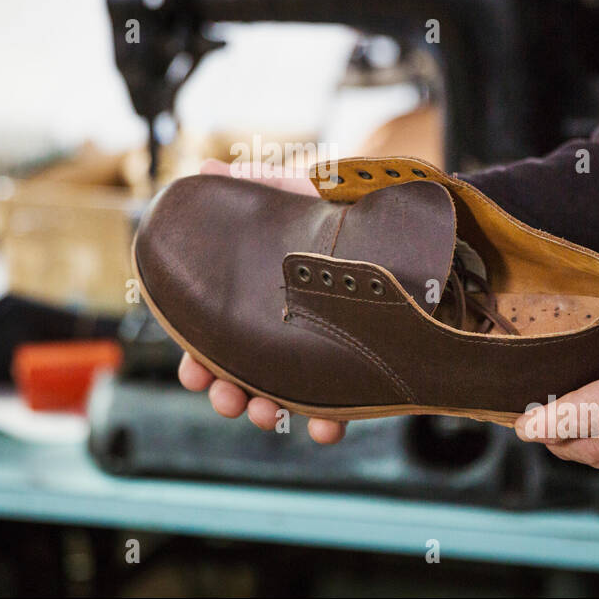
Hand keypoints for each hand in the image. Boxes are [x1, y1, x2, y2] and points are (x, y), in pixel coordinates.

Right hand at [173, 159, 348, 443]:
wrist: (405, 231)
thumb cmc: (340, 214)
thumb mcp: (295, 197)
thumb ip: (253, 187)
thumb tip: (206, 169)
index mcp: (255, 300)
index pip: (215, 338)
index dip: (197, 359)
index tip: (192, 372)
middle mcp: (281, 332)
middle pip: (241, 376)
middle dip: (226, 393)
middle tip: (226, 398)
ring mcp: (317, 355)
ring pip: (281, 398)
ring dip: (266, 412)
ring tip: (265, 413)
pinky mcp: (356, 371)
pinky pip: (339, 408)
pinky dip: (326, 425)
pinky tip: (323, 429)